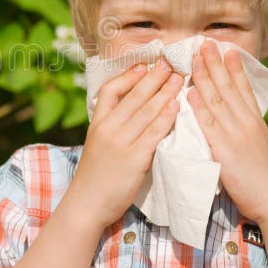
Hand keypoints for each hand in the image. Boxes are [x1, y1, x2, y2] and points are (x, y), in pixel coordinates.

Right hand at [69, 57, 183, 229]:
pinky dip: (166, 117)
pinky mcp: (134, 158)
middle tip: (171, 63)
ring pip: (147, 110)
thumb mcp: (97, 144)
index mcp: (97, 123)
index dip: (128, 76)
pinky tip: (176, 106)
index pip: (110, 90)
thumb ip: (111, 127)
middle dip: (155, 77)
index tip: (144, 65)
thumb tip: (131, 111)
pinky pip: (154, 132)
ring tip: (179, 79)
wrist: (87, 204)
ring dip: (166, 92)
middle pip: (134, 96)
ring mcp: (121, 142)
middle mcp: (108, 128)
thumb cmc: (95, 176)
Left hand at [187, 41, 267, 225]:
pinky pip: (209, 125)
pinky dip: (199, 107)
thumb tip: (232, 115)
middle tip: (205, 43)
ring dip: (204, 77)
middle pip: (229, 87)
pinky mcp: (225, 151)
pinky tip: (189, 93)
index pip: (244, 88)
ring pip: (218, 100)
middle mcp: (248, 123)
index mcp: (256, 121)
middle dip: (215, 63)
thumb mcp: (257, 146)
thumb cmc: (262, 178)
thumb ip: (244, 129)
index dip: (235, 67)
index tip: (226, 48)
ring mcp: (237, 135)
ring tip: (194, 58)